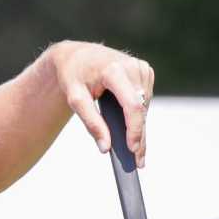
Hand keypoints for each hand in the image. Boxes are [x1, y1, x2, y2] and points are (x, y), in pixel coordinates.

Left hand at [57, 43, 155, 166]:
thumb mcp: (75, 100)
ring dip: (139, 125)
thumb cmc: (73, 77)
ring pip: (145, 106)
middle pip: (141, 109)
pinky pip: (145, 99)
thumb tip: (106, 148)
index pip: (132, 105)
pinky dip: (138, 113)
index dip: (135, 130)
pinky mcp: (145, 70)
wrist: (76, 56)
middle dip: (140, 136)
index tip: (134, 150)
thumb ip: (91, 123)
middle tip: (138, 162)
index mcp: (114, 70)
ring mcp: (141, 68)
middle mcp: (132, 67)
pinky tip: (130, 124)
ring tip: (133, 147)